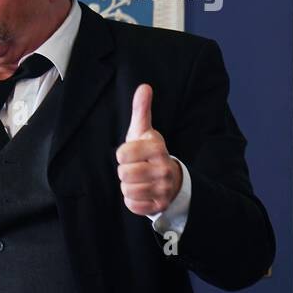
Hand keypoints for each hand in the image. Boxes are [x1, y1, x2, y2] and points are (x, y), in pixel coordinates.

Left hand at [115, 84, 182, 216]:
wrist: (171, 179)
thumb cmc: (149, 152)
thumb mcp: (144, 131)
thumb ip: (142, 110)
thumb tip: (144, 86)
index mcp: (158, 148)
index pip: (122, 154)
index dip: (122, 154)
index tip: (132, 154)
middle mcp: (164, 168)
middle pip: (123, 173)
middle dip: (124, 171)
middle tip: (135, 168)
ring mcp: (164, 188)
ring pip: (127, 190)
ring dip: (128, 187)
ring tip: (138, 180)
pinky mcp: (160, 205)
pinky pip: (132, 205)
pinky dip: (132, 201)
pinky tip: (141, 193)